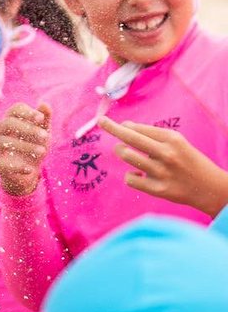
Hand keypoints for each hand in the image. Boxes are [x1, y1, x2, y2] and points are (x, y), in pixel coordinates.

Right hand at [0, 102, 50, 196]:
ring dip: (24, 146)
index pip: (15, 110)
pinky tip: (30, 169)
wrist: (29, 171)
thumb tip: (44, 104)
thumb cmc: (35, 147)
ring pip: (2, 142)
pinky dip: (15, 166)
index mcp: (12, 119)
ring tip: (42, 152)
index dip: (27, 112)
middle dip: (27, 129)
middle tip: (45, 137)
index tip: (41, 119)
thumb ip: (44, 120)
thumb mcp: (43, 134)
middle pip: (7, 123)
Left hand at [100, 117, 227, 217]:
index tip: (108, 121)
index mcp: (172, 139)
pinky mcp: (158, 189)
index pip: (138, 128)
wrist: (211, 188)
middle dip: (112, 128)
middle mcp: (166, 154)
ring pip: (127, 156)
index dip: (122, 126)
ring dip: (121, 152)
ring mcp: (162, 172)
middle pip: (130, 138)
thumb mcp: (178, 143)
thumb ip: (153, 135)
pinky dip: (131, 175)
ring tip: (124, 151)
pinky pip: (130, 179)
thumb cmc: (188, 161)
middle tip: (101, 122)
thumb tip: (125, 127)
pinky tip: (140, 174)